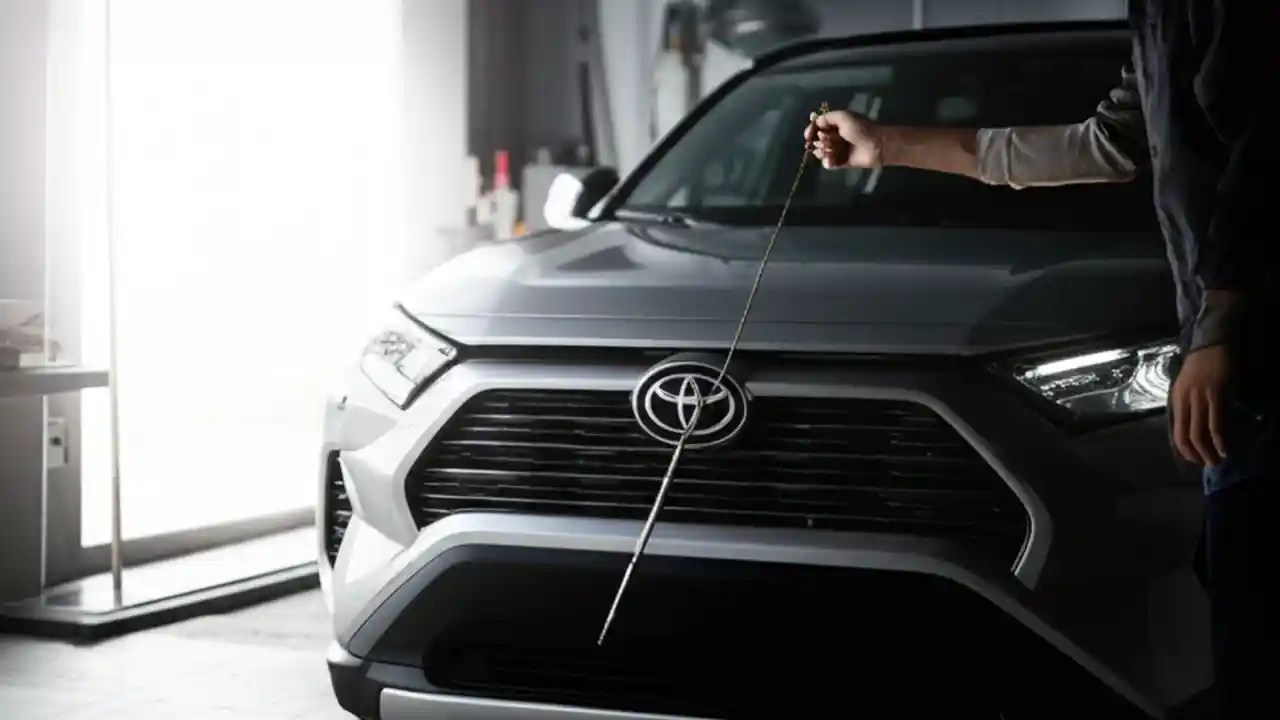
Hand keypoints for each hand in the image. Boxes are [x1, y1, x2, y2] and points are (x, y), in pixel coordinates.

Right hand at [803, 110, 883, 169]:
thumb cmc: (861, 129)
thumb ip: (828, 117)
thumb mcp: (844, 117)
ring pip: (821, 152)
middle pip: (817, 140)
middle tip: (826, 142)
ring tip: (830, 151)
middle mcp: (835, 136)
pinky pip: (828, 163)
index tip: (808, 135)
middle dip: (818, 141)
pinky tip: (831, 161)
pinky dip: (828, 162)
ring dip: (822, 152)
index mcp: (836, 124)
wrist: (876, 146)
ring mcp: (838, 149)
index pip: (817, 126)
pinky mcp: (841, 162)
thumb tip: (816, 121)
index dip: (811, 130)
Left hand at [1171, 344, 1230, 466]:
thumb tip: (1190, 425)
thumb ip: (1186, 404)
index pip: (1175, 431)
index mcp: (1176, 399)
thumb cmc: (1200, 365)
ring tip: (1216, 461)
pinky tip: (1224, 448)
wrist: (1212, 344)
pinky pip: (1215, 422)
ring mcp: (1199, 398)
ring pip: (1198, 432)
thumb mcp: (1186, 386)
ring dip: (1207, 451)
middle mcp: (1184, 401)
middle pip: (1185, 435)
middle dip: (1196, 454)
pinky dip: (1219, 439)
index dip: (1184, 449)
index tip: (1194, 459)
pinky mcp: (1215, 395)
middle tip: (1207, 464)